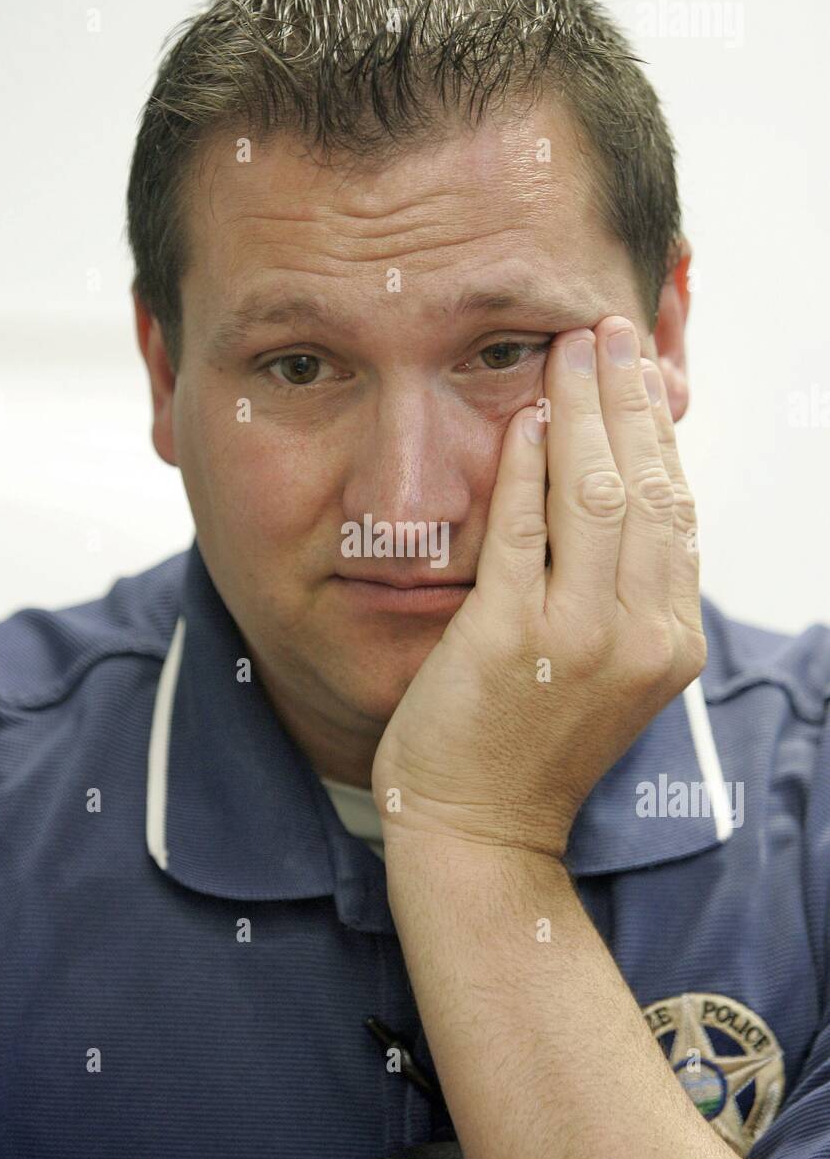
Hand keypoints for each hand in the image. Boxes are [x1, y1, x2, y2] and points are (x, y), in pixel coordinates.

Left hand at [371, 317, 706, 858]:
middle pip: (646, 486)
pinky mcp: (511, 638)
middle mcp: (642, 634)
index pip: (677, 509)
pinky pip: (523, 527)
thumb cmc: (532, 743)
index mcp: (671, 638)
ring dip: (583, 410)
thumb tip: (624, 494)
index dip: (660, 430)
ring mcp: (579, 637)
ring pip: (595, 493)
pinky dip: (524, 462)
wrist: (481, 829)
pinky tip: (521, 413)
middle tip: (607, 330)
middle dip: (628, 397)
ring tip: (569, 349)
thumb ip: (623, 590)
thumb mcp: (608, 669)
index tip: (641, 371)